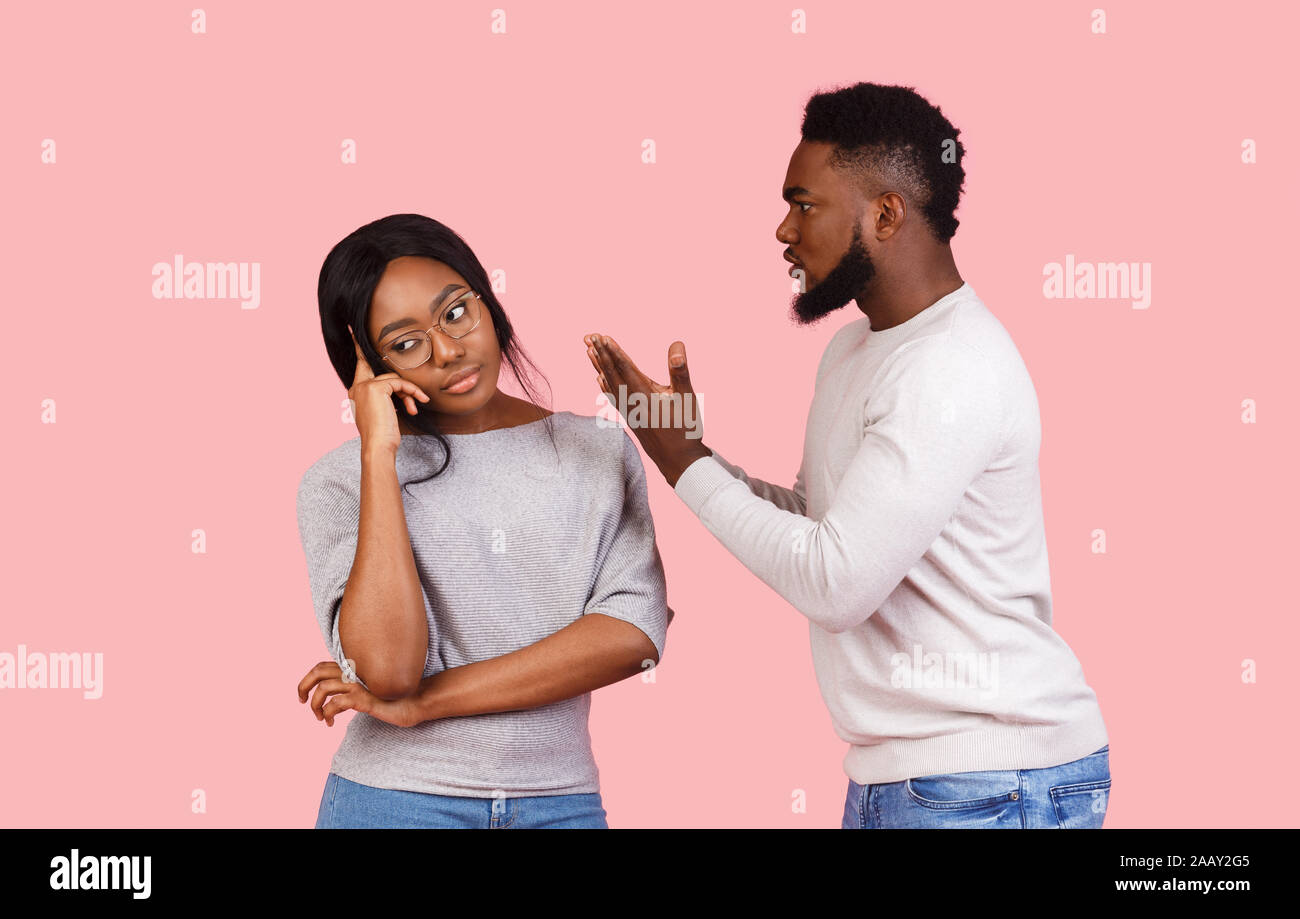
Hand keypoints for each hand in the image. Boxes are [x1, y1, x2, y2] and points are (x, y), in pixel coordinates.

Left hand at [297, 660, 420, 727]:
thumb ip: (351, 690)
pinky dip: (328, 714)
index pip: (322, 666)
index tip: (304, 694)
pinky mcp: (365, 698)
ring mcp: (359, 685)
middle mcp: (354, 674)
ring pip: (324, 689)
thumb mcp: (367, 692)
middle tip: (301, 701)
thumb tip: (334, 700)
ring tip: (320, 718)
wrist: (415, 702)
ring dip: (315, 706)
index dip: (308, 679)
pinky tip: (331, 723)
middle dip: (303, 687)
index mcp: (353, 671)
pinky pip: (337, 703)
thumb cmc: (392, 699)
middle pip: (318, 672)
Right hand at [349, 332, 430, 454]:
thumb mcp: (383, 412)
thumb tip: (400, 390)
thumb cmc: (383, 435)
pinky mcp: (376, 388)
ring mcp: (365, 386)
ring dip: (409, 392)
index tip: (355, 334)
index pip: (361, 367)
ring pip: (395, 378)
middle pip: (382, 370)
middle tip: (406, 376)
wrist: (378, 446)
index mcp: (356, 392)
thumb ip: (386, 396)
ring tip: (415, 407)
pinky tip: (416, 404)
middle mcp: (357, 387)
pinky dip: (411, 392)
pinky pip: (400, 383)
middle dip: (395, 375)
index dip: (361, 351)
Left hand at [582, 333, 711, 486]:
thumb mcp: (687, 397)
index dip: (612, 350)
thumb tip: (677, 345)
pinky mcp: (631, 419)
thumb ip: (680, 370)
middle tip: (588, 337)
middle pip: (611, 373)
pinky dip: (604, 385)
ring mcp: (629, 412)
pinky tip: (599, 379)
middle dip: (600, 353)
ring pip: (609, 384)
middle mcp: (631, 402)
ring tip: (589, 351)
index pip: (624, 367)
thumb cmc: (686, 429)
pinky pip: (613, 397)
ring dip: (599, 366)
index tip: (601, 336)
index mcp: (643, 395)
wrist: (679, 462)